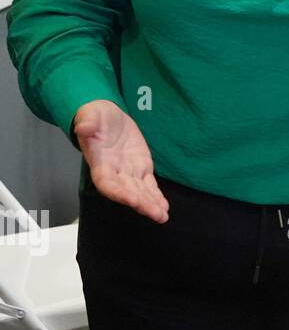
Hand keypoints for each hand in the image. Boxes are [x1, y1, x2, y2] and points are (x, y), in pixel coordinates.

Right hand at [73, 99, 168, 222]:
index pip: (107, 182)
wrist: (107, 116)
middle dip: (141, 203)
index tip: (132, 199)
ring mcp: (128, 171)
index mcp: (99, 162)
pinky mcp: (141, 167)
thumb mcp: (90, 114)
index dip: (118, 192)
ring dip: (150, 204)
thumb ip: (87, 122)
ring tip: (162, 216)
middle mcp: (114, 171)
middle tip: (155, 214)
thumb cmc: (95, 116)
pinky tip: (164, 207)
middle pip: (126, 191)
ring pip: (139, 191)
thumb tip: (83, 127)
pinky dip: (156, 196)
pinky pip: (148, 185)